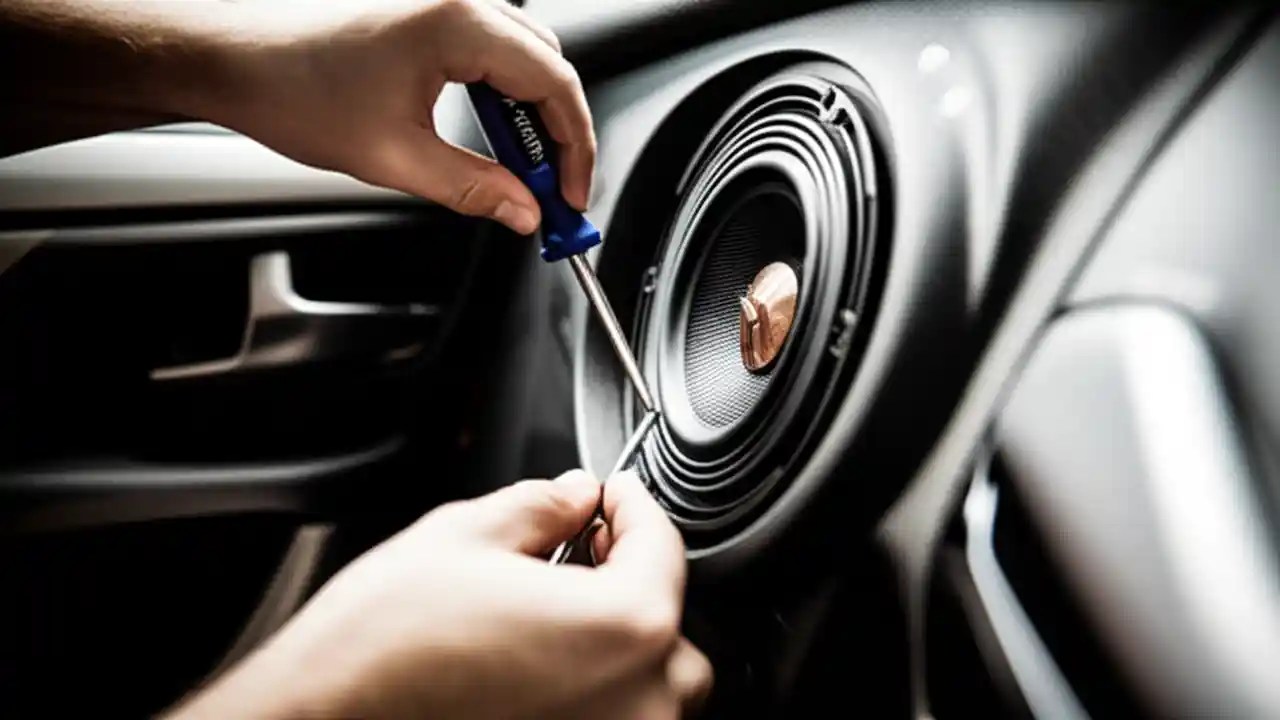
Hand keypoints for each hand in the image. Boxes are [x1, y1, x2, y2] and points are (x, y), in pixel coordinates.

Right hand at [169, 470, 711, 718]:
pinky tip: (533, 666)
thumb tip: (573, 495)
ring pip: (649, 688)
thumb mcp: (461, 539)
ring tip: (550, 611)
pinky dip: (588, 694)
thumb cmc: (377, 655)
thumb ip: (540, 507)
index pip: (663, 546)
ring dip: (616, 645)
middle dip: (629, 580)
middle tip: (579, 550)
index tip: (610, 493)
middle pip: (667, 626)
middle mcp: (636, 702)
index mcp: (624, 628)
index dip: (632, 505)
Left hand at [197, 0, 594, 234]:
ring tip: (525, 176)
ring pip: (528, 61)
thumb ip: (474, 188)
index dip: (574, 148)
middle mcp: (461, 4)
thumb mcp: (396, 158)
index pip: (555, 84)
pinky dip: (507, 101)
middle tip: (553, 196)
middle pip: (550, 69)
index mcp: (459, 26)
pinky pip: (497, 54)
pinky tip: (496, 141)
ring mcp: (448, 6)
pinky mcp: (432, 17)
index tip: (572, 197)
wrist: (236, 61)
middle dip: (560, 138)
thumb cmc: (295, 91)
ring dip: (533, 120)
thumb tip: (524, 212)